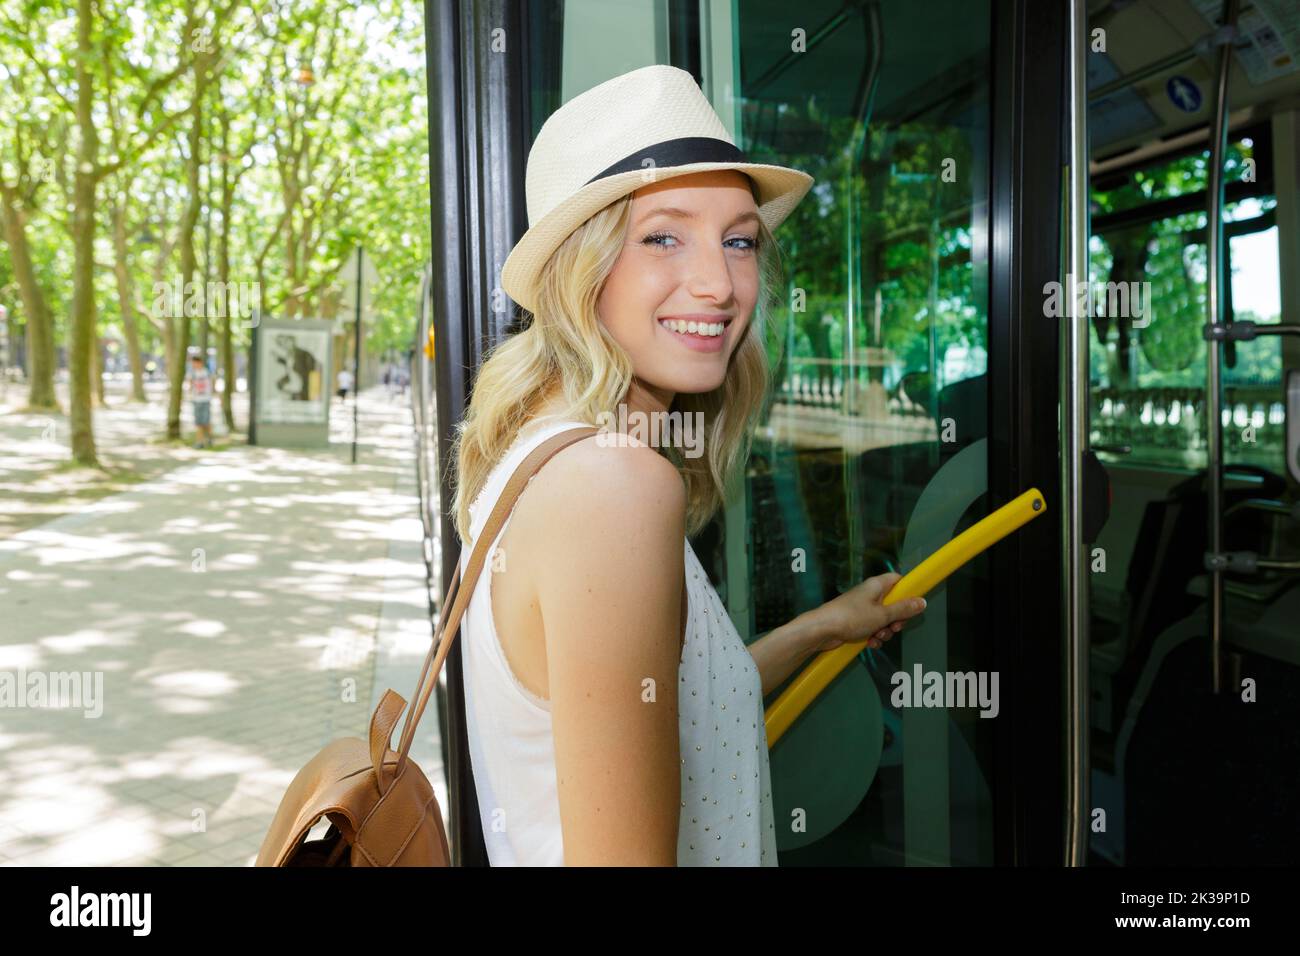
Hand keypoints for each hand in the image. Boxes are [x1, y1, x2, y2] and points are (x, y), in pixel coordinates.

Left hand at [807, 572, 926, 652]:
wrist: (822, 631)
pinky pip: (872, 629)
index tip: (913, 604)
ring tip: (877, 636)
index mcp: (877, 586)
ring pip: (884, 620)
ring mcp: (863, 609)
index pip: (898, 580)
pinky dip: (874, 636)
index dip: (908, 591)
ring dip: (885, 631)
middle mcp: (870, 595)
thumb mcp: (882, 615)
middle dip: (896, 619)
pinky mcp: (856, 622)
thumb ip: (903, 609)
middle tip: (894, 627)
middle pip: (894, 604)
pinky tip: (870, 643)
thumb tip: (922, 601)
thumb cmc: (851, 618)